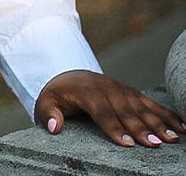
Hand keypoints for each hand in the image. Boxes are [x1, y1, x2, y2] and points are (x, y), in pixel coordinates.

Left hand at [35, 70, 185, 146]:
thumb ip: (48, 113)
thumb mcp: (46, 101)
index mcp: (87, 93)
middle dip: (141, 128)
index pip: (102, 112)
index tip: (128, 143)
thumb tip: (54, 127)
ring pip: (142, 108)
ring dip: (159, 123)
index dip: (115, 128)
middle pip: (126, 112)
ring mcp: (122, 90)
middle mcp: (107, 89)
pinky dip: (168, 115)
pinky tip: (182, 127)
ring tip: (173, 139)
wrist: (69, 73)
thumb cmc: (59, 93)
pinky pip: (152, 103)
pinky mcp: (132, 93)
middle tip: (156, 144)